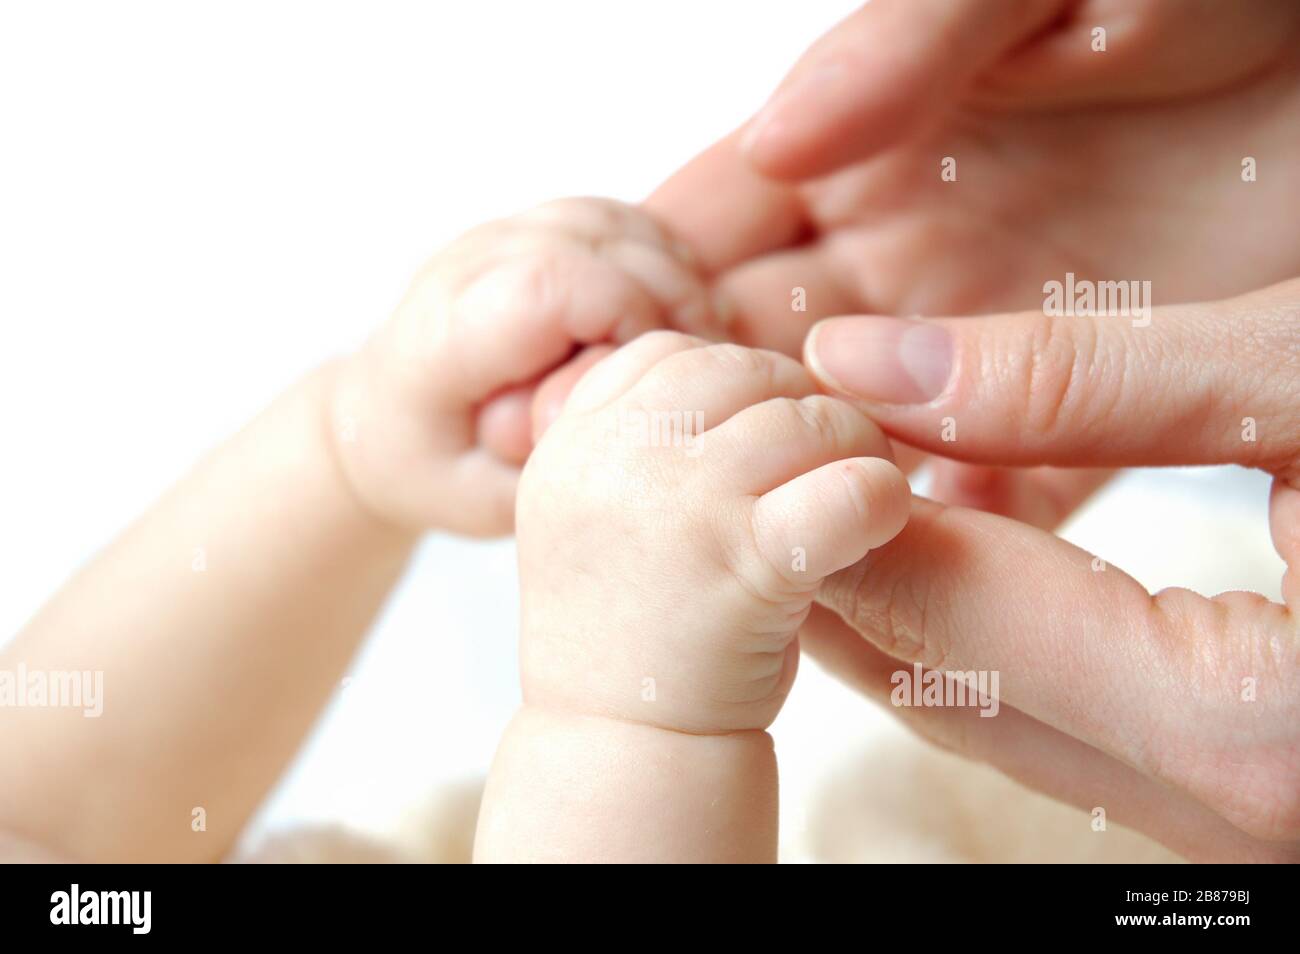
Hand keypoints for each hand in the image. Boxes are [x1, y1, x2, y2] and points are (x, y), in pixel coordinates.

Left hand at [329, 198, 720, 534]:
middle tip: (707, 369)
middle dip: (673, 300)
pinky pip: (614, 218)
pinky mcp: (527, 226)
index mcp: (445, 336)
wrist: (379, 420)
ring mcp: (496, 235)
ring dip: (674, 276)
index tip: (667, 375)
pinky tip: (672, 313)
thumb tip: (633, 410)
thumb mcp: (485, 502)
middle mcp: (468, 266)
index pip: (554, 286)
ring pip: (614, 220)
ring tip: (696, 343)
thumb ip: (555, 459)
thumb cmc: (431, 468)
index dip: (631, 318)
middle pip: (599, 243)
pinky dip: (659, 257)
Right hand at [516, 331, 910, 732]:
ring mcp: (675, 503)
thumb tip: (748, 373)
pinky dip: (880, 499)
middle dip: (799, 410)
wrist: (622, 747)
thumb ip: (647, 436)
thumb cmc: (633, 629)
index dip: (735, 389)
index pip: (674, 355)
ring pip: (805, 419)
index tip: (760, 445)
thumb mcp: (599, 512)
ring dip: (850, 454)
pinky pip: (848, 487)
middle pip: (743, 372)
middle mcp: (610, 458)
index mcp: (571, 442)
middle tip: (821, 468)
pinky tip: (872, 527)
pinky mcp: (744, 560)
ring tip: (846, 507)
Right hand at [646, 0, 1299, 523]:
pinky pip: (1004, 485)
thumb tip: (778, 138)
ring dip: (795, 480)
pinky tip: (889, 572)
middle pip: (764, 344)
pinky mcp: (1092, 397)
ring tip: (721, 545)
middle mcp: (918, 247)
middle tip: (619, 480)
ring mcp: (996, 330)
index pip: (722, 220)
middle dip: (691, 408)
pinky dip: (947, 528)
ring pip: (862, 426)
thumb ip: (907, 44)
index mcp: (879, 140)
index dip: (640, 283)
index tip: (569, 353)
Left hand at [798, 280, 1299, 861]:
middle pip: (939, 681)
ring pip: (980, 712)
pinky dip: (972, 636)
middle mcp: (1219, 800)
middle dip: (838, 557)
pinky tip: (935, 552)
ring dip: (891, 601)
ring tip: (824, 489)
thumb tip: (869, 364)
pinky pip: (1047, 721)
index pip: (950, 608)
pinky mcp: (1224, 782)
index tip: (770, 424)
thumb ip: (1086, 380)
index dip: (841, 504)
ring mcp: (1219, 809)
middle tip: (768, 457)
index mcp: (1239, 718)